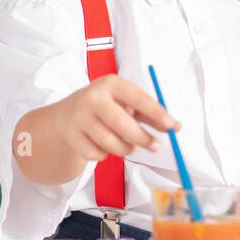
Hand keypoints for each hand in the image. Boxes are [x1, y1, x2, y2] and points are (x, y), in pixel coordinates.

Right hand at [53, 74, 178, 162]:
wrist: (65, 116)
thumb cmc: (104, 108)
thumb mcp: (126, 103)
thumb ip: (150, 114)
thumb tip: (175, 127)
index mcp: (110, 84)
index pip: (137, 98)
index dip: (156, 112)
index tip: (172, 126)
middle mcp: (93, 98)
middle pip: (121, 123)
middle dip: (142, 138)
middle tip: (155, 146)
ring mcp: (79, 118)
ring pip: (110, 143)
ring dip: (124, 149)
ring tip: (126, 144)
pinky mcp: (72, 136)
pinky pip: (97, 154)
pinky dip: (105, 155)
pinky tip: (102, 145)